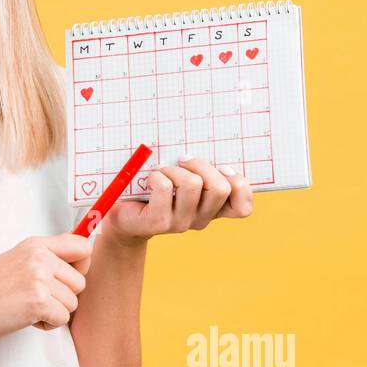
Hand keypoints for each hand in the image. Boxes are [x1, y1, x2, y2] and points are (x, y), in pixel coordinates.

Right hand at [0, 233, 93, 344]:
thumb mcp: (16, 259)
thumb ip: (45, 256)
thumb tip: (79, 254)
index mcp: (36, 244)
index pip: (82, 245)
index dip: (81, 266)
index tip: (66, 278)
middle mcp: (39, 257)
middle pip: (80, 281)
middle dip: (64, 297)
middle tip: (37, 299)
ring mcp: (39, 278)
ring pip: (73, 303)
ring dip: (54, 312)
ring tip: (28, 309)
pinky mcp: (38, 301)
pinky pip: (63, 319)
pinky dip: (48, 325)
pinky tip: (27, 318)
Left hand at [97, 157, 252, 245]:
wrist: (123, 215)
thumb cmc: (155, 189)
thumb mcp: (182, 177)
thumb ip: (200, 169)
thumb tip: (210, 143)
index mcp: (212, 210)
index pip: (243, 208)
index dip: (239, 184)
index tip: (222, 168)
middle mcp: (200, 220)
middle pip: (221, 188)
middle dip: (202, 165)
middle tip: (183, 161)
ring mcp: (180, 223)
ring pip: (193, 185)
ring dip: (175, 169)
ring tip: (163, 171)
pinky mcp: (158, 221)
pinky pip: (165, 187)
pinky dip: (157, 175)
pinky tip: (150, 180)